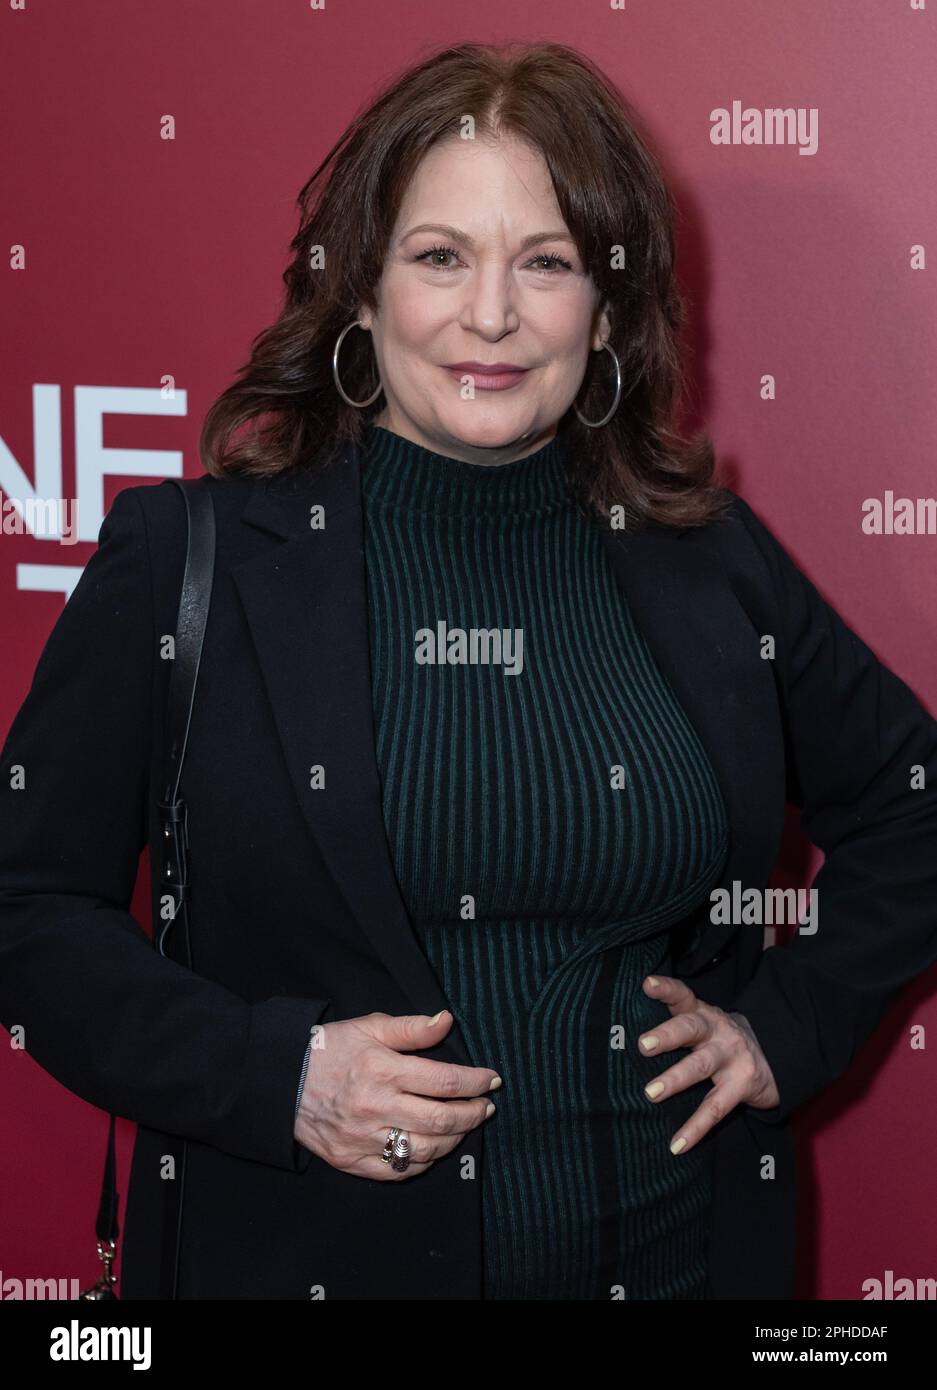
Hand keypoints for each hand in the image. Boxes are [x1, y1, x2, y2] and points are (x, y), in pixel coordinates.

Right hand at [294, 1009, 500, 1179]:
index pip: (444, 1081)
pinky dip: (423, 1162)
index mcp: (383, 1070)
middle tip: (486, 1107)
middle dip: (472, 1114)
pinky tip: (433, 1148)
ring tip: (464, 1125)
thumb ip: (412, 1028)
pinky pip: (398, 1170)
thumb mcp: (369, 1027)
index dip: (475, 1082)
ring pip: (424, 1150)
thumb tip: (447, 1020)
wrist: (281, 1081)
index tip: (492, 1080)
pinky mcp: (351, 1161)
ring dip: (453, 1140)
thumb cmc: (329, 1049)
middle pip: (441, 1120)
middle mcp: (376, 1107)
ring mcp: (363, 1139)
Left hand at [638, 974, 779, 1153]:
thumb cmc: (721, 1040)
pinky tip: (676, 1145)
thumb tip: (624, 1035)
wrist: (776, 1055)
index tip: (646, 984)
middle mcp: (716, 1031)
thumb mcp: (704, 1024)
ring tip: (650, 1093)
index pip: (683, 996)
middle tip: (642, 1045)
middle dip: (667, 1035)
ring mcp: (731, 1057)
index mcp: (703, 1014)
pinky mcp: (742, 1086)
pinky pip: (715, 1109)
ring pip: (700, 1067)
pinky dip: (694, 1129)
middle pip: (690, 1029)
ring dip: (675, 1079)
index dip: (666, 989)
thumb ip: (675, 1023)